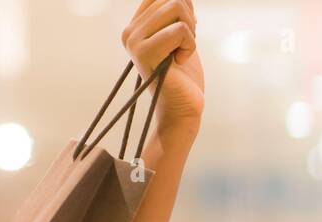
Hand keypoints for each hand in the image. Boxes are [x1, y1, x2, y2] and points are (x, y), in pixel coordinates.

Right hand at [122, 0, 203, 146]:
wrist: (182, 110)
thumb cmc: (184, 77)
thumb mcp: (180, 37)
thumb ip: (176, 15)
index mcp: (136, 26)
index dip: (182, 6)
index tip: (185, 32)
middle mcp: (130, 31)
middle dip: (189, 19)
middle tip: (185, 45)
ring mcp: (135, 41)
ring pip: (175, 7)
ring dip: (190, 31)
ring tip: (182, 52)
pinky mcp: (145, 53)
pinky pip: (180, 30)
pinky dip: (191, 45)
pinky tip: (181, 62)